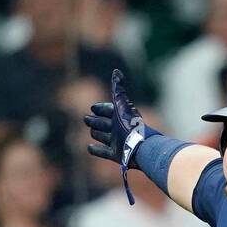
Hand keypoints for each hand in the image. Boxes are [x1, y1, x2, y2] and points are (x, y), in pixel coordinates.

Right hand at [84, 68, 155, 204]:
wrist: (140, 147)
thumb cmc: (130, 124)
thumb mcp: (122, 104)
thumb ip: (118, 89)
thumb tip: (116, 71)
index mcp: (121, 116)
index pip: (109, 110)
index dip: (102, 108)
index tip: (93, 108)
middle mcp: (119, 129)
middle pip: (105, 124)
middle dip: (97, 121)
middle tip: (86, 119)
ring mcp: (118, 143)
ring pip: (104, 137)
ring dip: (97, 134)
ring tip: (91, 132)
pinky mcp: (116, 155)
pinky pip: (104, 152)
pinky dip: (96, 150)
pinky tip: (89, 148)